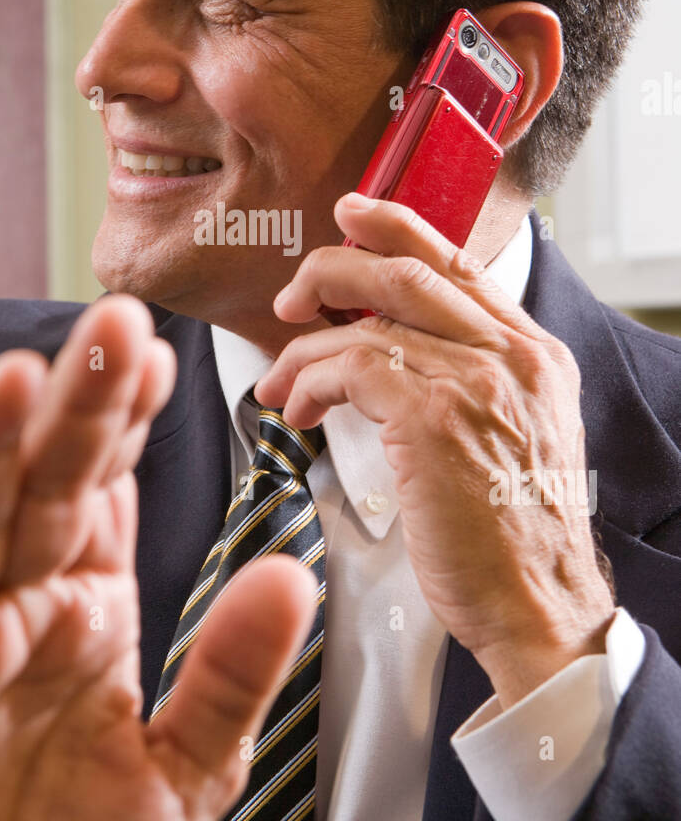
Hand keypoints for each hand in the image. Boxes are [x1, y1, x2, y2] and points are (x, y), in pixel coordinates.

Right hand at [0, 295, 316, 820]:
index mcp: (82, 607)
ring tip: (10, 384)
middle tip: (110, 324)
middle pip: (36, 489)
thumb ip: (233, 671)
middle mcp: (11, 614)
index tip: (161, 351)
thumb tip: (288, 574)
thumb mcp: (188, 766)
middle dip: (70, 406)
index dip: (125, 422)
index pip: (101, 490)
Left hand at [254, 196, 614, 707]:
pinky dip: (310, 379)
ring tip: (281, 378)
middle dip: (337, 266)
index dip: (397, 231)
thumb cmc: (513, 535)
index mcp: (532, 352)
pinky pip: (349, 366)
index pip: (458, 264)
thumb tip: (391, 349)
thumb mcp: (514, 435)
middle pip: (408, 270)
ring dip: (306, 343)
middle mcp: (511, 353)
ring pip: (369, 318)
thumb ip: (469, 380)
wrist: (538, 604)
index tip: (352, 216)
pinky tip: (297, 408)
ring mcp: (475, 380)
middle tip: (293, 293)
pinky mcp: (433, 416)